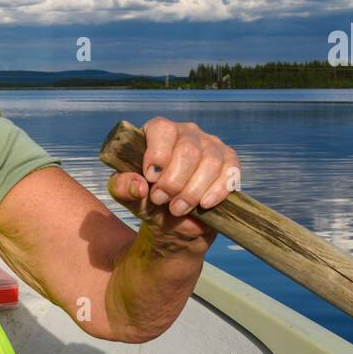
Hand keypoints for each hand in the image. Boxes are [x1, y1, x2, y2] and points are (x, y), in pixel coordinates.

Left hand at [107, 117, 240, 243]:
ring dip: (192, 191)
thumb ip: (123, 187)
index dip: (158, 154)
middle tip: (161, 200)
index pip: (162, 130)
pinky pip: (230, 172)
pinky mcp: (229, 163)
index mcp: (159, 132)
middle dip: (173, 181)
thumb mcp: (128, 197)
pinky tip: (203, 204)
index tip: (151, 179)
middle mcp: (187, 133)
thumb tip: (139, 186)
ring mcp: (211, 146)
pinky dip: (216, 191)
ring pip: (210, 162)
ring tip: (177, 209)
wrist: (174, 223)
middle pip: (188, 150)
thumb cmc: (148, 201)